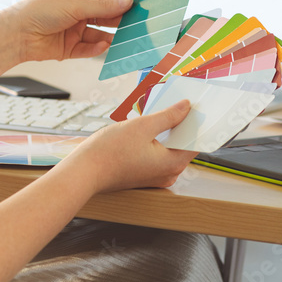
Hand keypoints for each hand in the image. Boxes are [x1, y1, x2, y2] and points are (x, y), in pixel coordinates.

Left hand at [9, 0, 133, 63]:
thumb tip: (127, 2)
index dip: (123, 0)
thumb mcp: (74, 5)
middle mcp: (79, 11)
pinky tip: (104, 47)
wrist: (17, 34)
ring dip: (112, 37)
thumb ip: (102, 7)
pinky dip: (98, 49)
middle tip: (137, 24)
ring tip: (125, 40)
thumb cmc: (39, 11)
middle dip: (121, 20)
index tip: (140, 5)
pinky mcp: (71, 48)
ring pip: (101, 34)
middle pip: (106, 16)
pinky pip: (90, 48)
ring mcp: (76, 29)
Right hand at [64, 100, 195, 191]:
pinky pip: (158, 156)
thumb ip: (168, 116)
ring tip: (162, 113)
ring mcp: (155, 177)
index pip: (196, 142)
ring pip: (169, 150)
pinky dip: (157, 141)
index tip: (198, 107)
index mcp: (172, 164)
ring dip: (168, 132)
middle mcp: (167, 174)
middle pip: (183, 145)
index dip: (198, 123)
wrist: (83, 172)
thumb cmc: (109, 152)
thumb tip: (186, 107)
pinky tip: (149, 127)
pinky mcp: (143, 176)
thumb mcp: (142, 126)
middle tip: (179, 104)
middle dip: (182, 125)